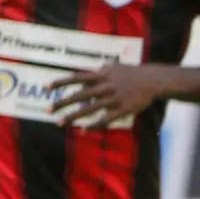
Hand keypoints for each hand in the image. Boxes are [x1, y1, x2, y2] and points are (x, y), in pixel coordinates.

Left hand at [52, 63, 170, 127]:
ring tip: (60, 123)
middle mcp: (105, 86)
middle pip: (80, 95)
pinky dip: (94, 125)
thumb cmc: (131, 73)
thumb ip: (98, 72)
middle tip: (48, 110)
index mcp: (102, 75)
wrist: (153, 80)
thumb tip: (84, 78)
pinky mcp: (122, 109)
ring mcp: (113, 99)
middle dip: (62, 102)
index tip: (47, 87)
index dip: (61, 82)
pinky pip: (105, 119)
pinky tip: (83, 130)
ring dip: (73, 117)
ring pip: (89, 109)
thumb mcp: (113, 68)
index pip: (77, 78)